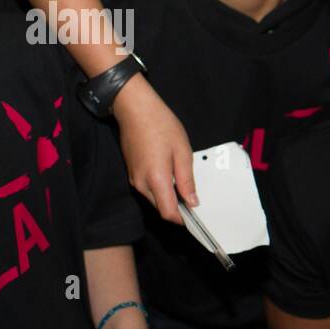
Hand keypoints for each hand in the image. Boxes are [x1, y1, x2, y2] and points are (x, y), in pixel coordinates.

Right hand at [113, 76, 196, 224]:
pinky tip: (173, 178)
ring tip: (187, 189)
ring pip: (154, 199)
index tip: (197, 220)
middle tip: (197, 203)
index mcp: (156, 180)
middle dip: (178, 210)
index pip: (169, 213)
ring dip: (169, 199)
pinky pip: (148, 188)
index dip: (183, 220)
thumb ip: (186, 180)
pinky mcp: (132, 171)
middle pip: (161, 208)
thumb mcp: (182, 152)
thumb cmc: (160, 125)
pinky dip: (161, 189)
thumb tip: (192, 202)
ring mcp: (134, 178)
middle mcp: (141, 183)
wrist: (134, 108)